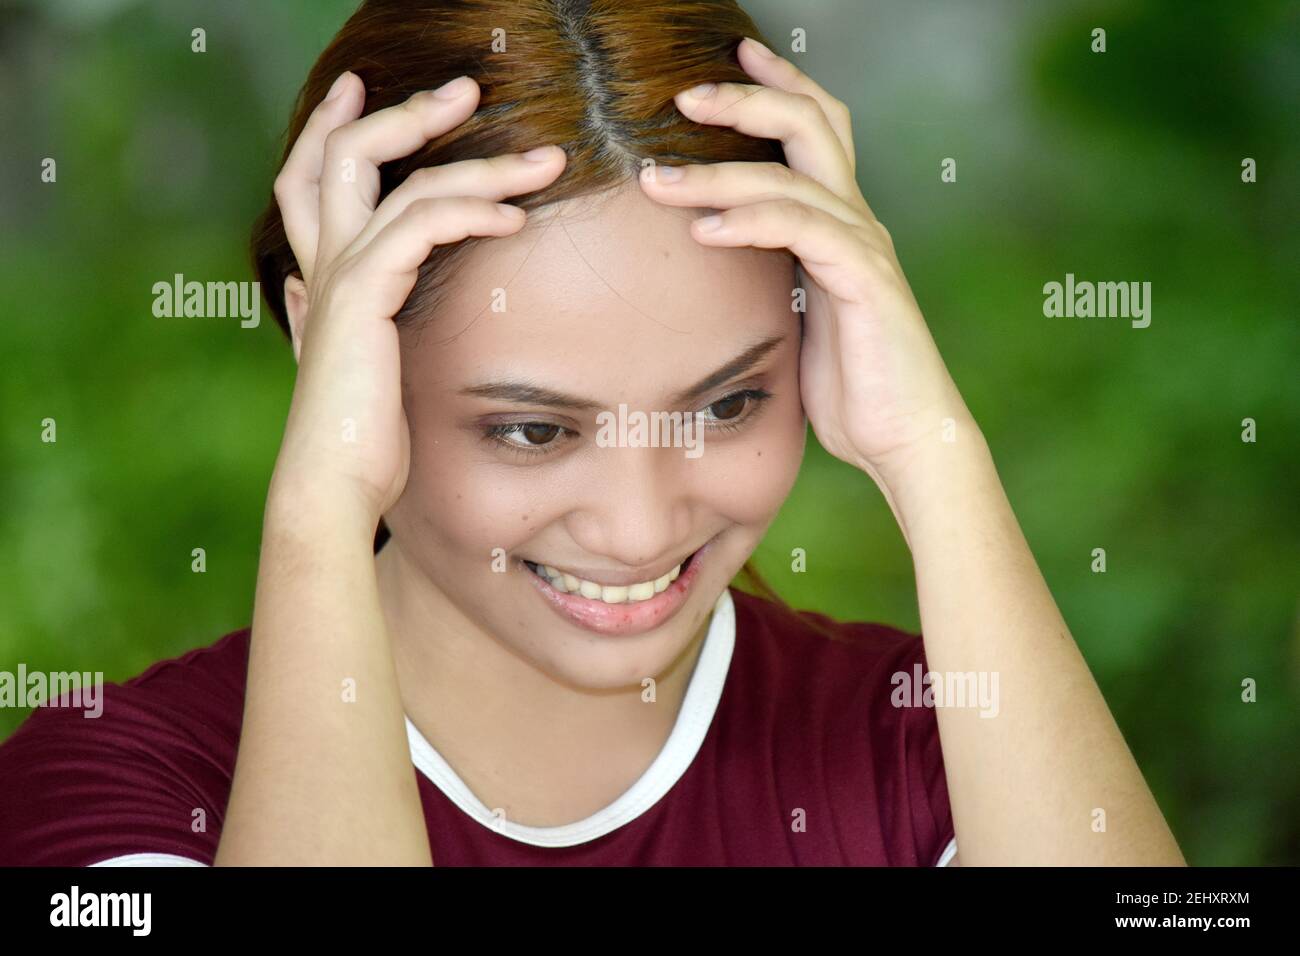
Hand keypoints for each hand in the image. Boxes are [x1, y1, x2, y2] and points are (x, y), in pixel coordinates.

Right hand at [269, 72, 566, 520]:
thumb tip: (303, 296)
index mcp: (324, 274)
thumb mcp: (351, 365)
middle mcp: (324, 263)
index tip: (358, 86)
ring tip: (544, 160)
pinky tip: (515, 217)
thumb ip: (332, 321)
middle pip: (343, 154)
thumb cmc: (360, 437)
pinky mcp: (363, 296)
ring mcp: (340, 275)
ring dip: (478, 162)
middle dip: (402, 112)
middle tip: (466, 87)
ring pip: (402, 182)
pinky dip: (471, 211)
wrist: (335, 483)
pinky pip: (421, 225)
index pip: (310, 177)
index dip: (329, 126)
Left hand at [638, 38, 973, 494]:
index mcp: (840, 223)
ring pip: (791, 179)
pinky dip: (750, 223)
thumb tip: (714, 265)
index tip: (727, 60)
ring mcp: (863, 247)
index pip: (817, 130)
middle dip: (744, 102)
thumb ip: (770, 278)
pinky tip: (704, 231)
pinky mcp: (865, 282)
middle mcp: (856, 222)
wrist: (904, 438)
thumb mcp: (798, 317)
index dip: (778, 88)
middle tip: (683, 95)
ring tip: (656, 180)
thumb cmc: (850, 384)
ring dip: (718, 174)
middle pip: (810, 126)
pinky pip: (802, 232)